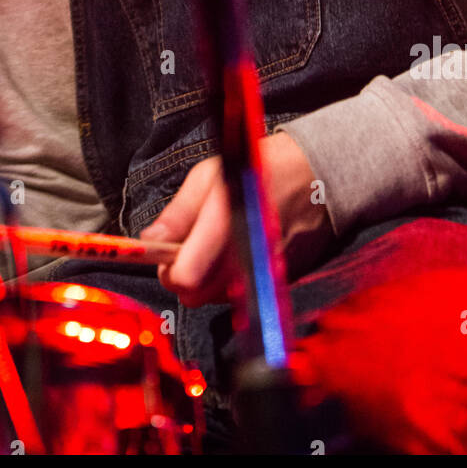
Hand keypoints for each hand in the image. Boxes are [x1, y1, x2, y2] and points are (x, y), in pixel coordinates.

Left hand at [140, 131, 335, 306]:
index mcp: (225, 225)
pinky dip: (232, 281)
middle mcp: (246, 256)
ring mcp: (265, 272)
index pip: (185, 278)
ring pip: (217, 299)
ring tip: (215, 247)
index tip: (167, 254)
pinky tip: (237, 252)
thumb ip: (178, 213)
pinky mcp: (280, 281)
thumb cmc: (257, 168)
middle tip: (187, 250)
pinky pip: (242, 294)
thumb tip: (150, 242)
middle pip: (196, 296)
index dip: (168, 269)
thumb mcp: (210, 176)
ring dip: (207, 280)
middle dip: (184, 277)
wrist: (316, 173)